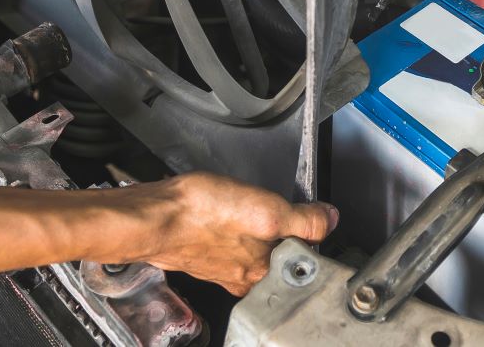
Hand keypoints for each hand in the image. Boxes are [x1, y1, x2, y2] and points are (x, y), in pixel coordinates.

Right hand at [122, 172, 337, 295]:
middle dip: (280, 230)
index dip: (309, 234)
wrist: (154, 214)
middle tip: (276, 205)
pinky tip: (224, 212)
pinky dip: (230, 226)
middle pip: (276, 254)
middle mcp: (241, 277)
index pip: (301, 259)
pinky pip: (226, 240)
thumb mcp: (267, 210)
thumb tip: (330, 220)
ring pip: (251, 247)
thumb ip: (304, 220)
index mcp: (261, 273)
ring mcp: (219, 265)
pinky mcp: (201, 250)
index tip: (307, 214)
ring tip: (249, 205)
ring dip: (254, 227)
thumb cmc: (201, 214)